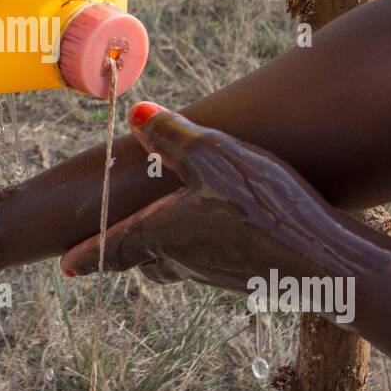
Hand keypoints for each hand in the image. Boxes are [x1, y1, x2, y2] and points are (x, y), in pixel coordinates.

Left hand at [59, 103, 340, 288]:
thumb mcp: (212, 156)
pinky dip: (204, 249)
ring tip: (161, 239)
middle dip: (126, 252)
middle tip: (108, 249)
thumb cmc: (262, 207)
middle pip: (143, 260)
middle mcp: (183, 261)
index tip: (65, 266)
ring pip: (178, 264)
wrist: (324, 260)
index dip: (86, 255)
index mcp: (161, 235)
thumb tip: (134, 115)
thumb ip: (171, 134)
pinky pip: (213, 262)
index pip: (111, 248)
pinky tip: (224, 232)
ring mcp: (217, 273)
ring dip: (165, 252)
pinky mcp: (250, 275)